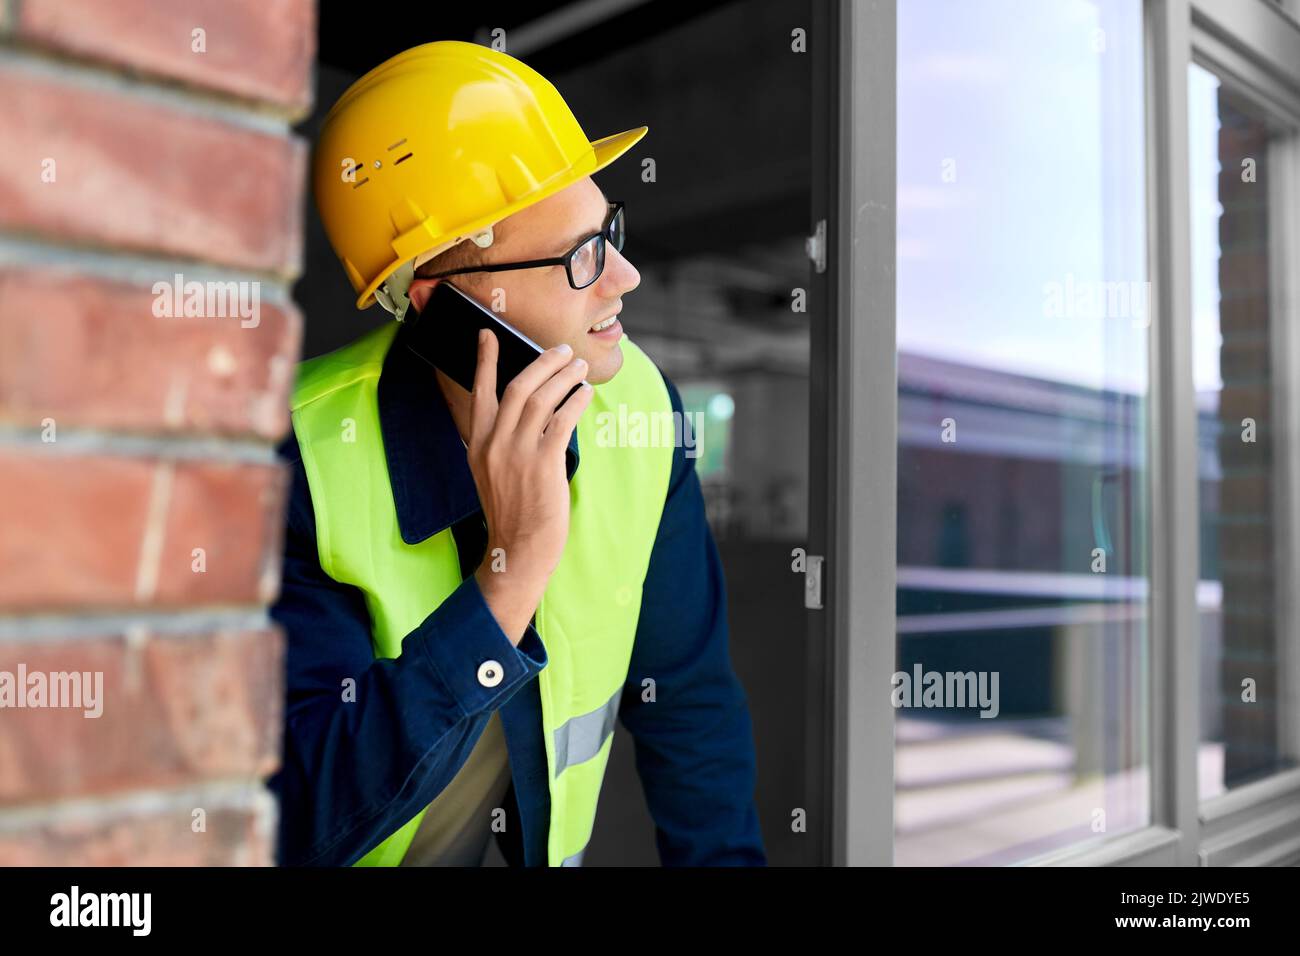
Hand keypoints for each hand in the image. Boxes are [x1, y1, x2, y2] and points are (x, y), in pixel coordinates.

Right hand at [467, 328, 593, 643]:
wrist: (518, 549)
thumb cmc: (512, 513)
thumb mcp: (493, 473)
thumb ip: (503, 442)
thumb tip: (534, 408)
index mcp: (477, 444)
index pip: (479, 392)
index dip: (484, 361)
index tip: (488, 335)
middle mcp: (494, 443)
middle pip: (518, 386)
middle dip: (542, 362)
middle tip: (561, 350)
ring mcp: (518, 452)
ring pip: (542, 397)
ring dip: (564, 376)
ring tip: (579, 367)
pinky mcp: (544, 462)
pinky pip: (563, 419)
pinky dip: (576, 401)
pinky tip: (584, 394)